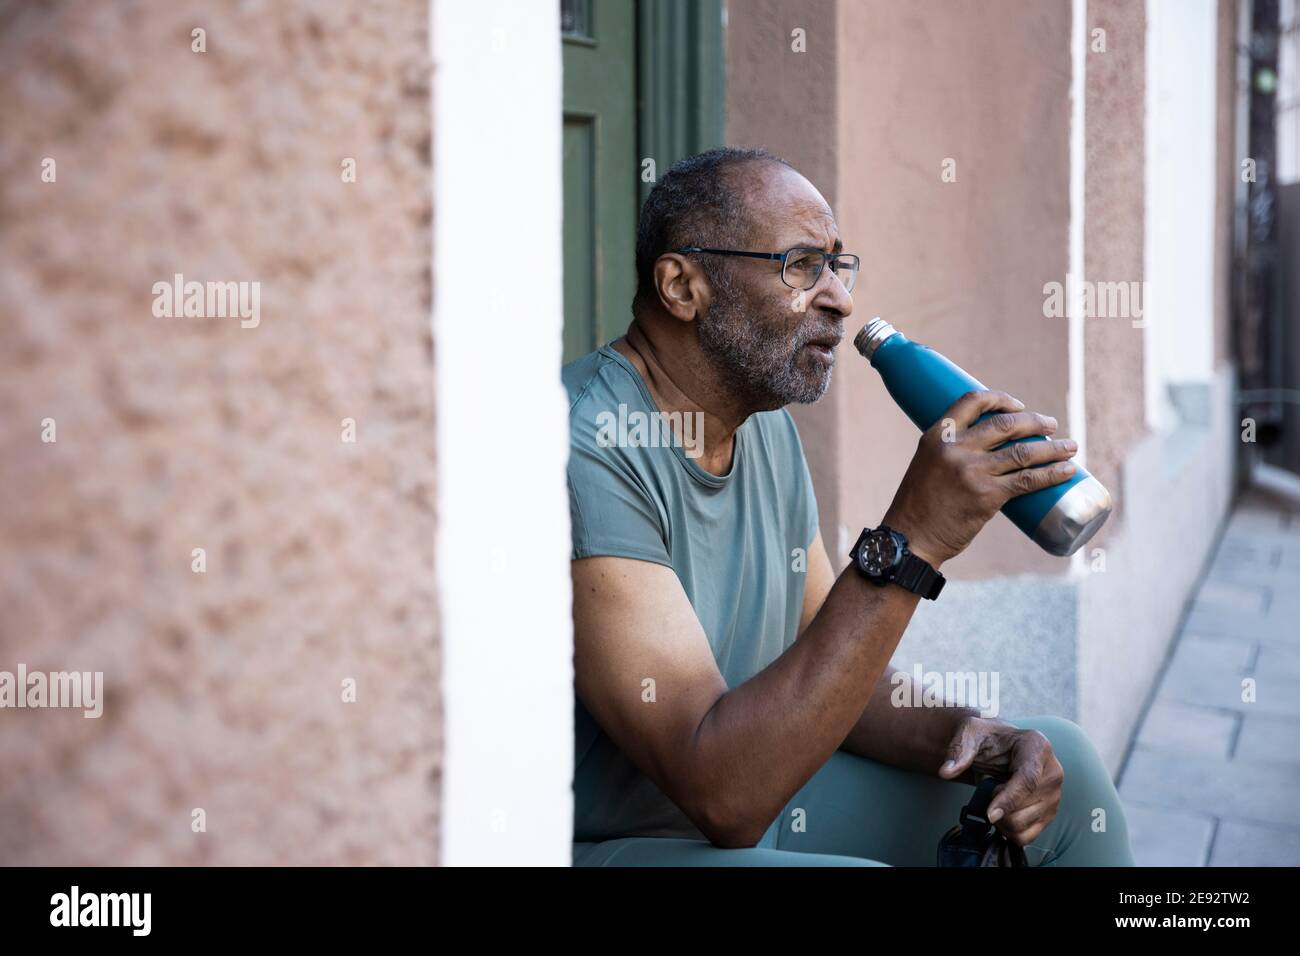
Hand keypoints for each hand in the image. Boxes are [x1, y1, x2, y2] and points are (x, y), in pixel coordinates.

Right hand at [882, 389, 1077, 564]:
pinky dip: (1052, 474)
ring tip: (1070, 447)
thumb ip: (953, 452)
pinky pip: (1028, 480)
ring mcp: (972, 471)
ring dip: (1054, 447)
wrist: (910, 539)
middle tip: (1052, 425)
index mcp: (937, 435)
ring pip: (1024, 451)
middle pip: (1006, 424)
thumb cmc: (920, 505)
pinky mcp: (987, 496)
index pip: (973, 401)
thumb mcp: (927, 464)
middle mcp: (955, 448)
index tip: (1019, 407)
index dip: (1001, 399)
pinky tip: (1066, 471)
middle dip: (1036, 422)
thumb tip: (991, 449)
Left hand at [937, 715, 1063, 847]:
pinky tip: (1001, 813)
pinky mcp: (1049, 813)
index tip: (988, 814)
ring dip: (1001, 819)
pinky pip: (1026, 836)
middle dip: (998, 805)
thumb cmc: (986, 738)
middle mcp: (1053, 772)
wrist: (998, 747)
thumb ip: (958, 751)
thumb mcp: (969, 734)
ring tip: (994, 798)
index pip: (1028, 780)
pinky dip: (1008, 831)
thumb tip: (946, 771)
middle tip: (989, 787)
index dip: (1008, 800)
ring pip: (1024, 825)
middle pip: (1025, 807)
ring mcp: (1054, 795)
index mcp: (1038, 746)